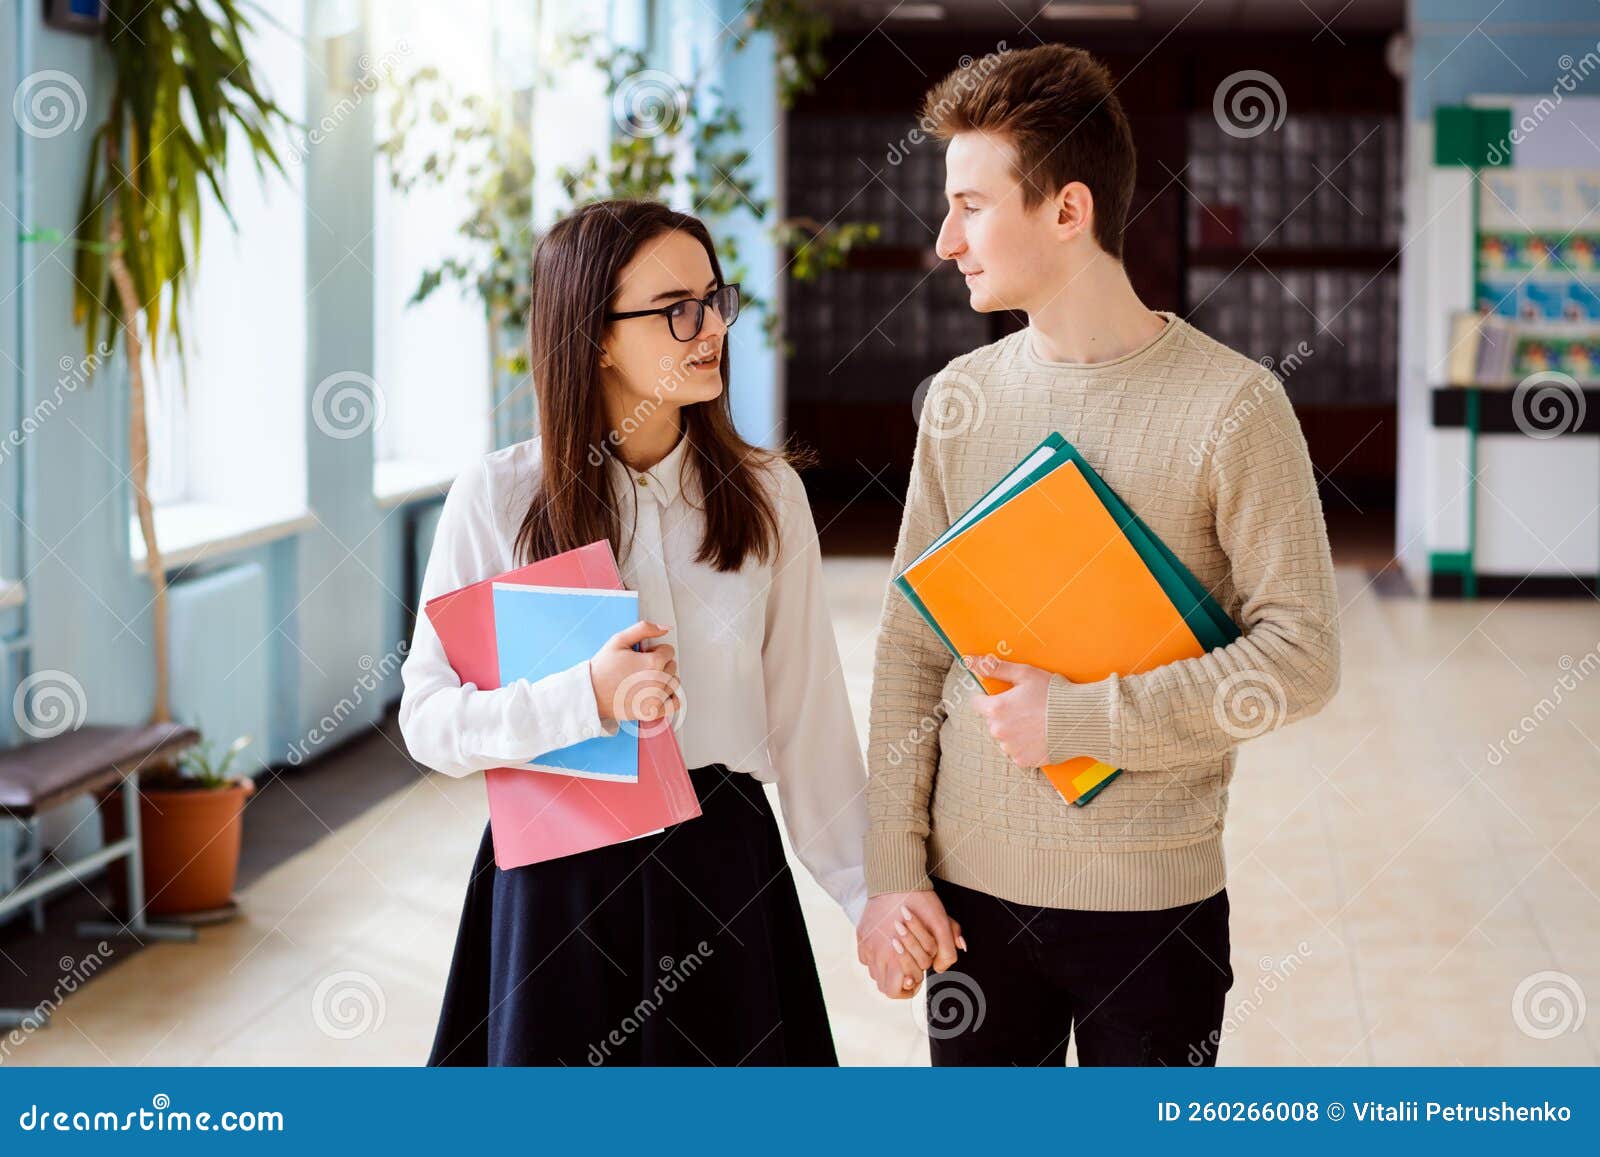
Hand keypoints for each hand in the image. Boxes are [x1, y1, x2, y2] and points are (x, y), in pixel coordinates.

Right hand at [589, 621, 679, 724]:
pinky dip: (670, 697)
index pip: (669, 651)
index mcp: (653, 663)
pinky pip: (674, 703)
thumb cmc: (602, 669)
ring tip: (646, 679)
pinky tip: (657, 693)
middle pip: (672, 666)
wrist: (591, 694)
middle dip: (659, 664)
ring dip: (664, 679)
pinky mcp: (652, 712)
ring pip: (674, 683)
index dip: (655, 651)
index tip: (643, 656)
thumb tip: (664, 628)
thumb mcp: (619, 640)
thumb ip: (644, 629)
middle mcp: (657, 682)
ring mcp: (656, 699)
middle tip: (641, 667)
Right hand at [856, 890, 965, 999]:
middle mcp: (878, 954)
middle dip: (900, 981)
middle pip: (884, 986)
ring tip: (899, 957)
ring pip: (874, 973)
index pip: (898, 990)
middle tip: (910, 968)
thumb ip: (948, 951)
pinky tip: (887, 947)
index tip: (916, 975)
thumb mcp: (942, 924)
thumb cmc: (918, 900)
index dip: (912, 985)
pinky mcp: (861, 936)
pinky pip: (866, 958)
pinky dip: (876, 958)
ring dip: (888, 970)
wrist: (896, 879)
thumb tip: (941, 967)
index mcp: (896, 955)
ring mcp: (867, 945)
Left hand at [965, 654, 1052, 768]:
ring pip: (1005, 737)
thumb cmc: (1052, 694)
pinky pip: (1017, 752)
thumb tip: (971, 660)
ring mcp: (1010, 748)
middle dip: (1004, 715)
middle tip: (1026, 708)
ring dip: (1014, 731)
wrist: (1078, 720)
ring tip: (1035, 722)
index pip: (977, 703)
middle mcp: (999, 731)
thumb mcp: (1024, 674)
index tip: (1005, 696)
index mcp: (996, 708)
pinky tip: (1039, 735)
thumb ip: (995, 668)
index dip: (989, 697)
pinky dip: (1025, 745)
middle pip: (992, 721)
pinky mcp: (1023, 760)